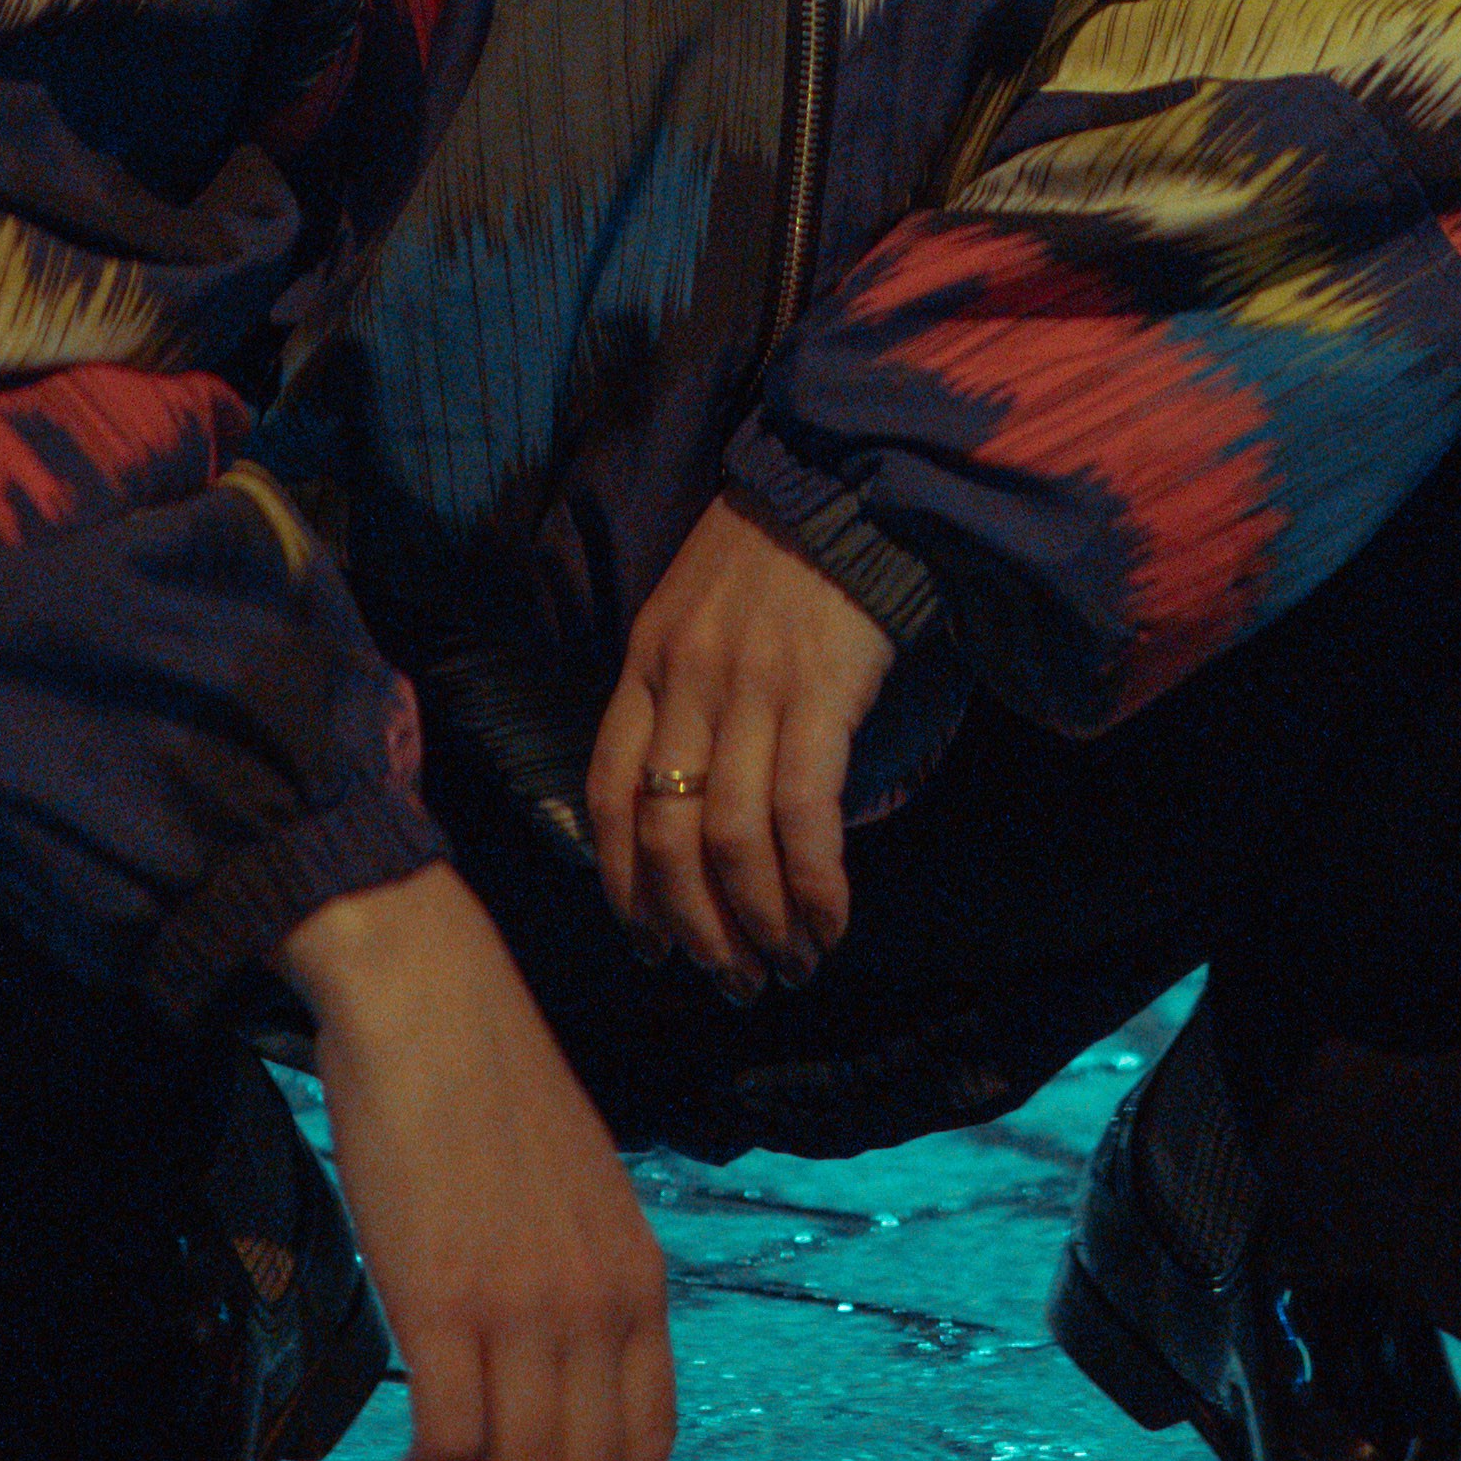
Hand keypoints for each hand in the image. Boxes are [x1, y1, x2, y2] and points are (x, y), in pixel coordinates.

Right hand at [278, 872, 675, 1460]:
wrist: (429, 1003)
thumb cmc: (489, 1089)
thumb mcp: (579, 1194)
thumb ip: (585, 1278)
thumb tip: (560, 1362)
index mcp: (639, 1281)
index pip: (648, 1448)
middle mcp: (599, 1306)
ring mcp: (526, 1308)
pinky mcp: (444, 1301)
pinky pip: (451, 1443)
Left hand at [589, 508, 896, 988]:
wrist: (851, 481)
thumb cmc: (780, 555)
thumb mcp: (693, 614)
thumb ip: (679, 696)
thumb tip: (689, 804)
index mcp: (645, 665)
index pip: (608, 797)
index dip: (624, 886)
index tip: (651, 946)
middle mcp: (685, 682)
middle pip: (666, 837)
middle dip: (697, 928)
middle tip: (734, 980)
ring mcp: (749, 688)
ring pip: (731, 840)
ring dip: (759, 922)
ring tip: (790, 965)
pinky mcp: (818, 693)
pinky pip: (802, 815)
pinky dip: (813, 884)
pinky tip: (831, 919)